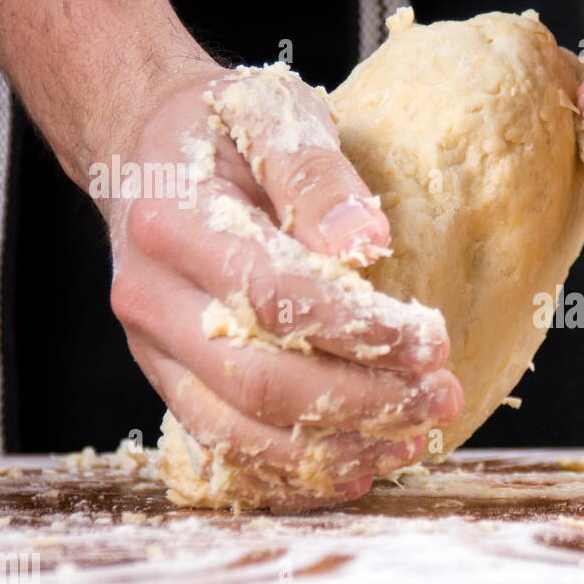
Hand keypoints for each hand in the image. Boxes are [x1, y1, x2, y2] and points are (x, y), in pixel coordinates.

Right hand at [100, 61, 461, 505]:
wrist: (144, 152)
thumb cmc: (220, 130)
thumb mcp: (271, 114)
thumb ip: (316, 174)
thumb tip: (366, 243)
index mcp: (173, 223)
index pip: (274, 296)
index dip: (360, 329)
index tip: (433, 340)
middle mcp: (150, 297)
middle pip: (258, 379)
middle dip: (361, 401)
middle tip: (440, 398)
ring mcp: (154, 349)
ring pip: (238, 429)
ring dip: (333, 449)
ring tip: (413, 440)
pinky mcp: (170, 380)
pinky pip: (226, 446)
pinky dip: (294, 469)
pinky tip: (360, 465)